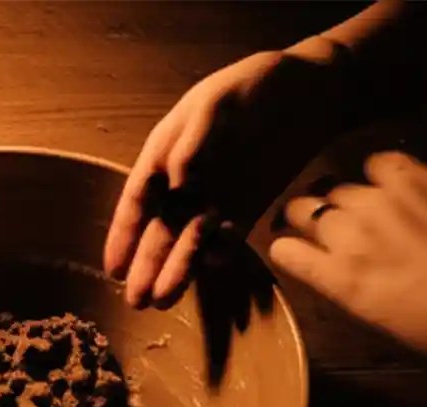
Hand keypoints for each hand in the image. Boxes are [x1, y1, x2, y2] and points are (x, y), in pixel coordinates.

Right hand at [104, 49, 346, 307]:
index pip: (138, 200)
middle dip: (148, 265)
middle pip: (161, 230)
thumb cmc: (255, 85)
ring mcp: (216, 198)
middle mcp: (184, 183)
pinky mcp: (248, 207)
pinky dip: (220, 253)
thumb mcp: (218, 102)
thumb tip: (178, 179)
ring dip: (178, 269)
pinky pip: (230, 238)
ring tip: (162, 301)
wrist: (313, 89)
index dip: (124, 235)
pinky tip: (211, 268)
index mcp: (165, 154)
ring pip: (191, 241)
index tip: (113, 268)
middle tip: (136, 301)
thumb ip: (195, 140)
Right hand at [270, 152, 426, 356]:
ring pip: (338, 189)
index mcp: (337, 276)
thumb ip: (340, 279)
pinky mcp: (412, 178)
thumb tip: (322, 259)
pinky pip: (378, 163)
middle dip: (310, 218)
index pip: (282, 249)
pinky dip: (381, 174)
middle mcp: (347, 232)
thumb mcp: (375, 312)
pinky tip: (394, 187)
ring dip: (347, 201)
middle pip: (302, 209)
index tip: (297, 250)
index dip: (288, 248)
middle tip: (334, 232)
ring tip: (372, 213)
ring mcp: (379, 201)